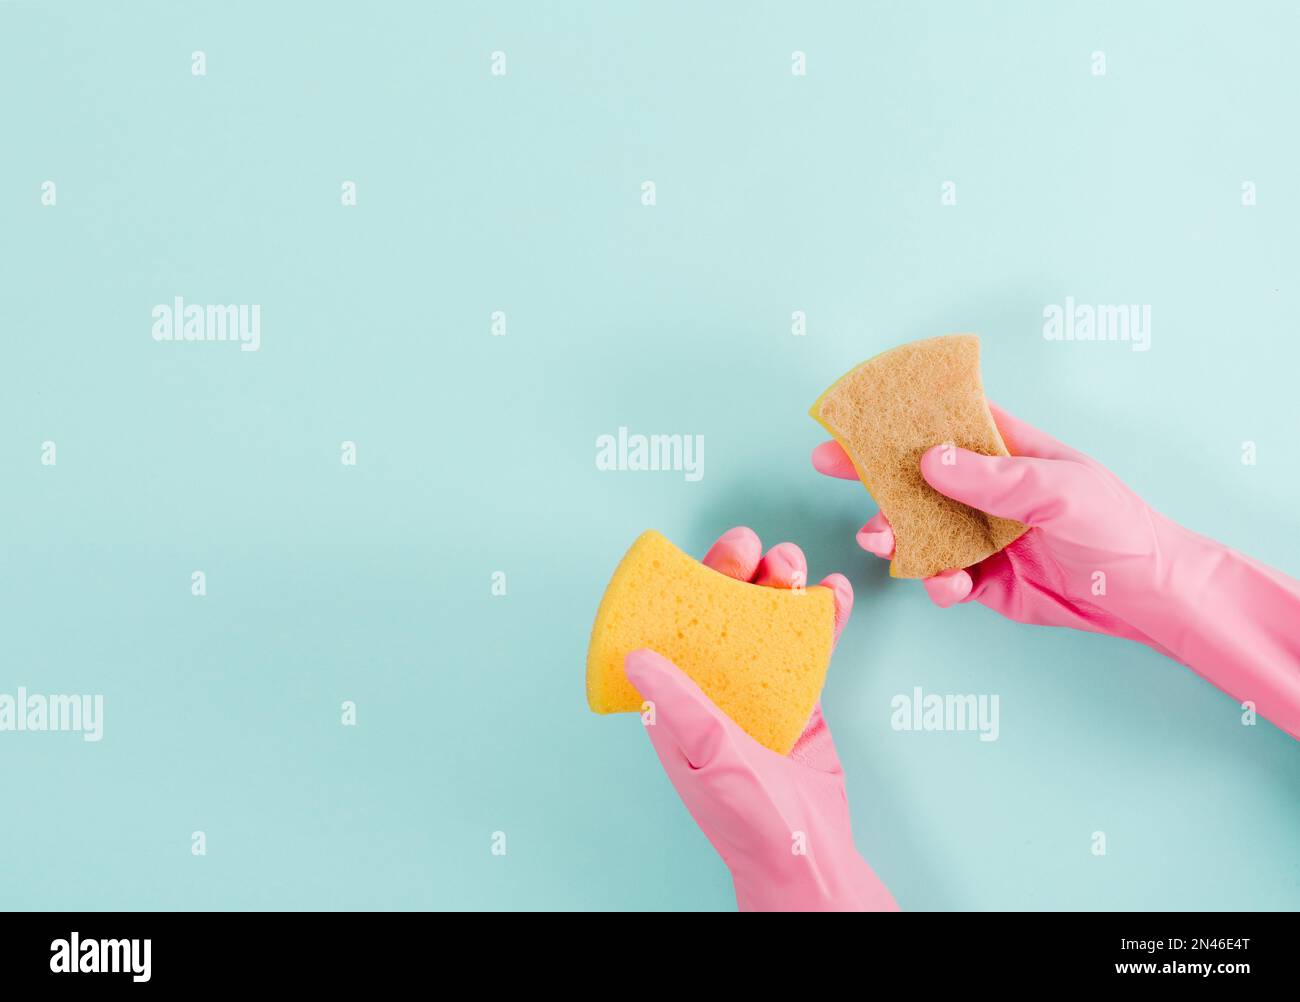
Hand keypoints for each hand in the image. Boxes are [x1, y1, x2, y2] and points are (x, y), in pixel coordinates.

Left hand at [624, 526, 897, 911]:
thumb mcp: (709, 756)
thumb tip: (635, 656)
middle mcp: (714, 688)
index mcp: (678, 701)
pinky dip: (821, 619)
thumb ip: (678, 704)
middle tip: (758, 550)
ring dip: (781, 588)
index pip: (676, 627)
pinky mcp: (798, 699)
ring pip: (766, 622)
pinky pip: (808, 648)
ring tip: (797, 565)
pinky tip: (833, 592)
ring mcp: (758, 690)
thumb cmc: (747, 821)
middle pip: (722, 614)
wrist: (811, 858)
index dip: (686, 586)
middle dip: (737, 575)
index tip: (706, 557)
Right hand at [812, 402, 1299, 739]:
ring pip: (916, 526)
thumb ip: (995, 478)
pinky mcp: (982, 580)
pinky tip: (950, 585)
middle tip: (829, 467)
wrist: (1148, 599)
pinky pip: (940, 577)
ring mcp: (981, 533)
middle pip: (915, 472)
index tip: (853, 411)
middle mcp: (986, 488)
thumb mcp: (1061, 491)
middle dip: (872, 470)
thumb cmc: (1117, 528)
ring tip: (883, 539)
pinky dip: (935, 582)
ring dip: (893, 531)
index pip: (944, 419)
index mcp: (1007, 449)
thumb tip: (931, 459)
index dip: (898, 412)